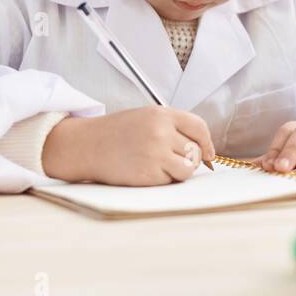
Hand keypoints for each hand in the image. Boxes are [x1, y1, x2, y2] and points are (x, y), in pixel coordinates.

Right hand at [42, 108, 214, 185]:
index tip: (208, 153)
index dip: (207, 143)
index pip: (199, 128)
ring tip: (161, 166)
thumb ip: (172, 127)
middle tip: (172, 159)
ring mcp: (155, 154)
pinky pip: (170, 181)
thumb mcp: (146, 117)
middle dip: (190, 159)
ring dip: (179, 171)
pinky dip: (163, 180)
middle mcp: (161, 132)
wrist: (87, 145)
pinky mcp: (148, 174)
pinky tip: (146, 170)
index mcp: (161, 114)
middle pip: (195, 151)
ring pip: (188, 169)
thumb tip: (203, 149)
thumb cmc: (117, 132)